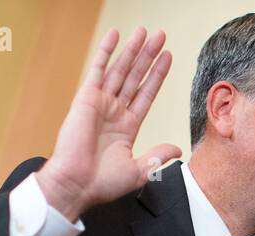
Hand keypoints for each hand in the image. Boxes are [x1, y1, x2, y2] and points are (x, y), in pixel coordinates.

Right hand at [35, 27, 180, 221]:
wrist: (77, 184)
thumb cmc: (103, 183)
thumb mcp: (139, 171)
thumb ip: (157, 156)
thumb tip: (176, 148)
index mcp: (127, 126)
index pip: (147, 94)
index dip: (157, 76)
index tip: (168, 58)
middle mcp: (115, 111)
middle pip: (136, 77)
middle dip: (149, 56)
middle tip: (161, 36)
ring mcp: (100, 103)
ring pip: (121, 69)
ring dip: (133, 50)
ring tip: (145, 32)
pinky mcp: (86, 98)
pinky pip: (98, 69)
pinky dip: (106, 51)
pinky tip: (115, 35)